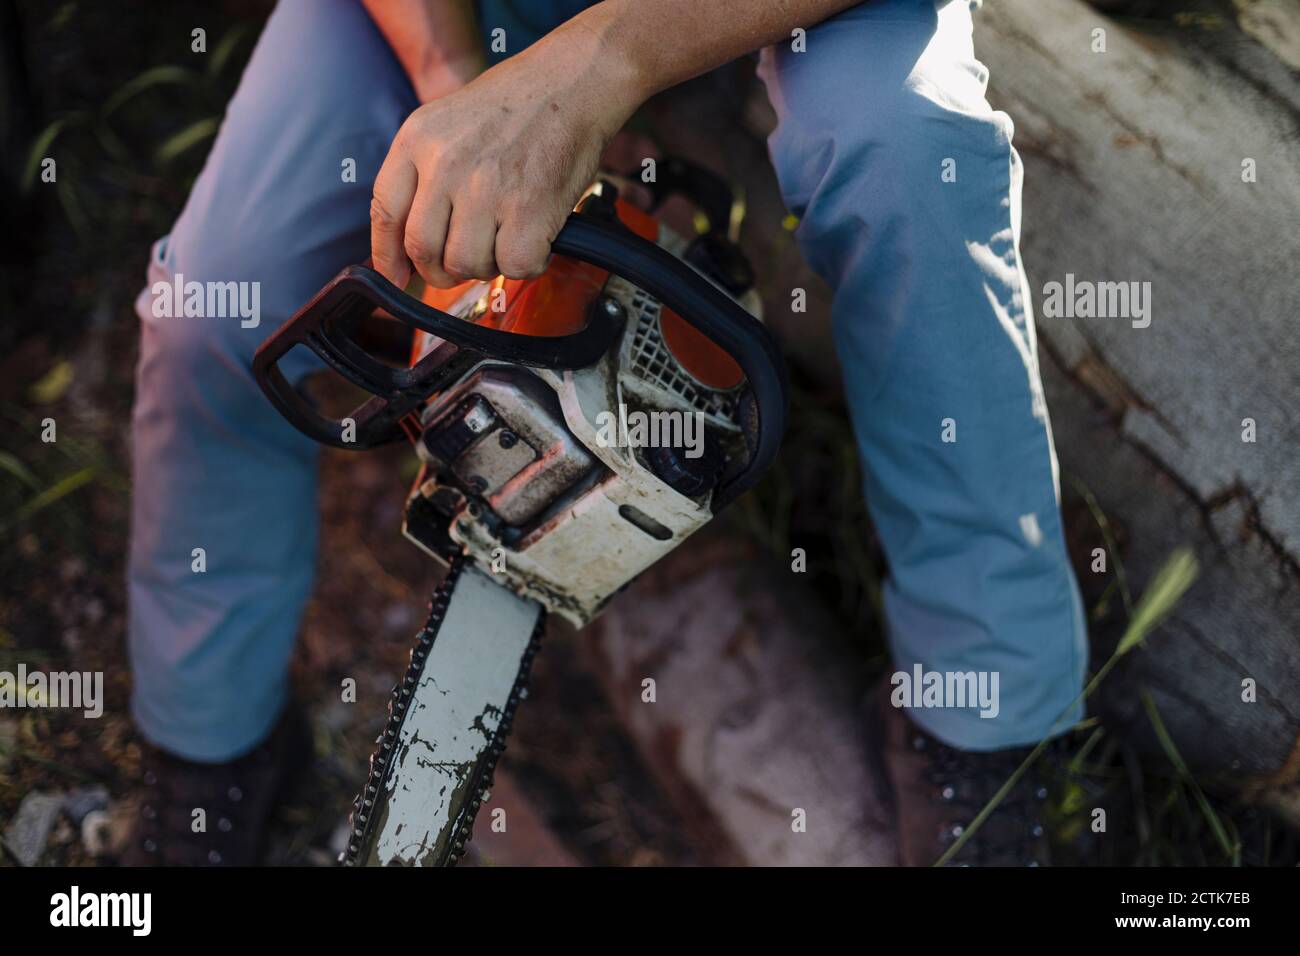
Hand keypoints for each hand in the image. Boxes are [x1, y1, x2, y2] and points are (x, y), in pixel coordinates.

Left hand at [370, 28, 644, 288]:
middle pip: (423, 250)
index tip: (396, 279)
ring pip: (466, 265)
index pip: (386, 212)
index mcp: (418, 139)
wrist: (573, 82)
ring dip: (487, 265)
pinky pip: (514, 267)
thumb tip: (406, 247)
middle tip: (463, 264)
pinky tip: (536, 238)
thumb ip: (422, 174)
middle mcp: (445, 164)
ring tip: (505, 237)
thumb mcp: (448, 123)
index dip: (387, 257)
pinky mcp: (528, 210)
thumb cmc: (516, 106)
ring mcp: (486, 188)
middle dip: (441, 271)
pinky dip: (528, 263)